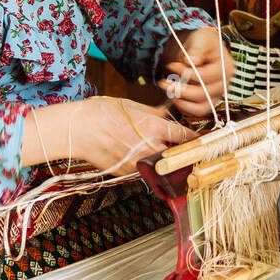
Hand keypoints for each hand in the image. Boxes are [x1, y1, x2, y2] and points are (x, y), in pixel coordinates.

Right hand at [67, 96, 196, 175]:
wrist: (78, 129)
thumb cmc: (103, 113)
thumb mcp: (133, 106)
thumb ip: (155, 114)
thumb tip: (167, 116)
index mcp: (155, 129)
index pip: (185, 137)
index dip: (194, 139)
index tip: (201, 141)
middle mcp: (150, 149)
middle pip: (177, 156)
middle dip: (180, 152)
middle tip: (178, 146)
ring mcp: (139, 164)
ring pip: (161, 166)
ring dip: (162, 160)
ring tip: (153, 149)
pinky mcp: (127, 173)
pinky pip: (143, 171)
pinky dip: (144, 164)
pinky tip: (134, 154)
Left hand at [156, 26, 235, 116]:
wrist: (204, 50)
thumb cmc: (203, 43)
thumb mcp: (201, 39)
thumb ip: (197, 49)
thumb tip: (190, 62)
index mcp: (226, 68)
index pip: (205, 77)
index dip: (186, 73)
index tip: (171, 65)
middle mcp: (224, 85)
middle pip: (202, 95)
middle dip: (180, 90)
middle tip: (163, 82)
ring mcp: (217, 96)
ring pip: (200, 109)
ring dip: (180, 101)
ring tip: (167, 90)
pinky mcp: (209, 102)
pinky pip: (196, 112)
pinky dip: (183, 107)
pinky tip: (173, 95)